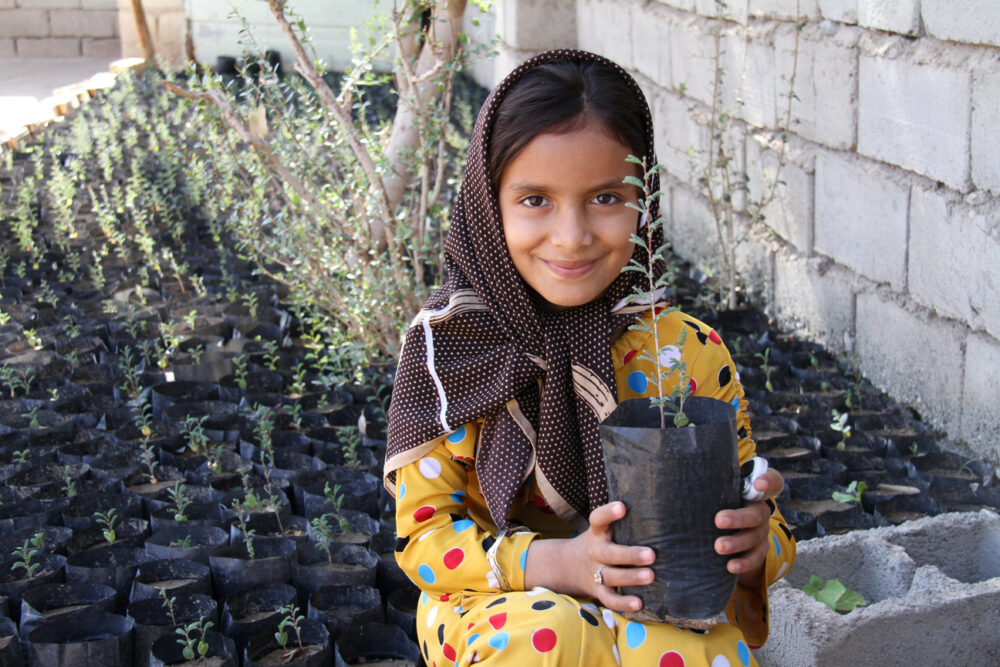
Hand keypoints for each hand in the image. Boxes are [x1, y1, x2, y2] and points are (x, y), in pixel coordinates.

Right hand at [524, 501, 654, 611]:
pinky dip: (623, 603)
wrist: (569, 566)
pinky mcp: (598, 591)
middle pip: (609, 553)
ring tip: (651, 576)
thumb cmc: (601, 541)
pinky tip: (639, 604)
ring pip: (612, 576)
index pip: (598, 519)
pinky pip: (609, 599)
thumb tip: (656, 498)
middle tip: (651, 554)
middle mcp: (595, 552)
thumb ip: (622, 520)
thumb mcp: (604, 529)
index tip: (622, 506)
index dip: (608, 513)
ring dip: (631, 578)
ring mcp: (595, 573)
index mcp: (597, 533)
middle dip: (630, 555)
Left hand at [713, 468, 784, 585]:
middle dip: (738, 518)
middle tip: (718, 520)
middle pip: (757, 513)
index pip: (772, 481)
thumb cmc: (716, 502)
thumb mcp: (715, 491)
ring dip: (736, 543)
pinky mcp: (758, 551)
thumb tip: (669, 467)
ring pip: (754, 537)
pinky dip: (743, 563)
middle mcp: (759, 510)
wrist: (728, 531)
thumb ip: (706, 482)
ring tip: (719, 546)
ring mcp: (761, 532)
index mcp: (752, 492)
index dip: (768, 481)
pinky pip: (755, 558)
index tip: (757, 484)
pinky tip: (730, 566)